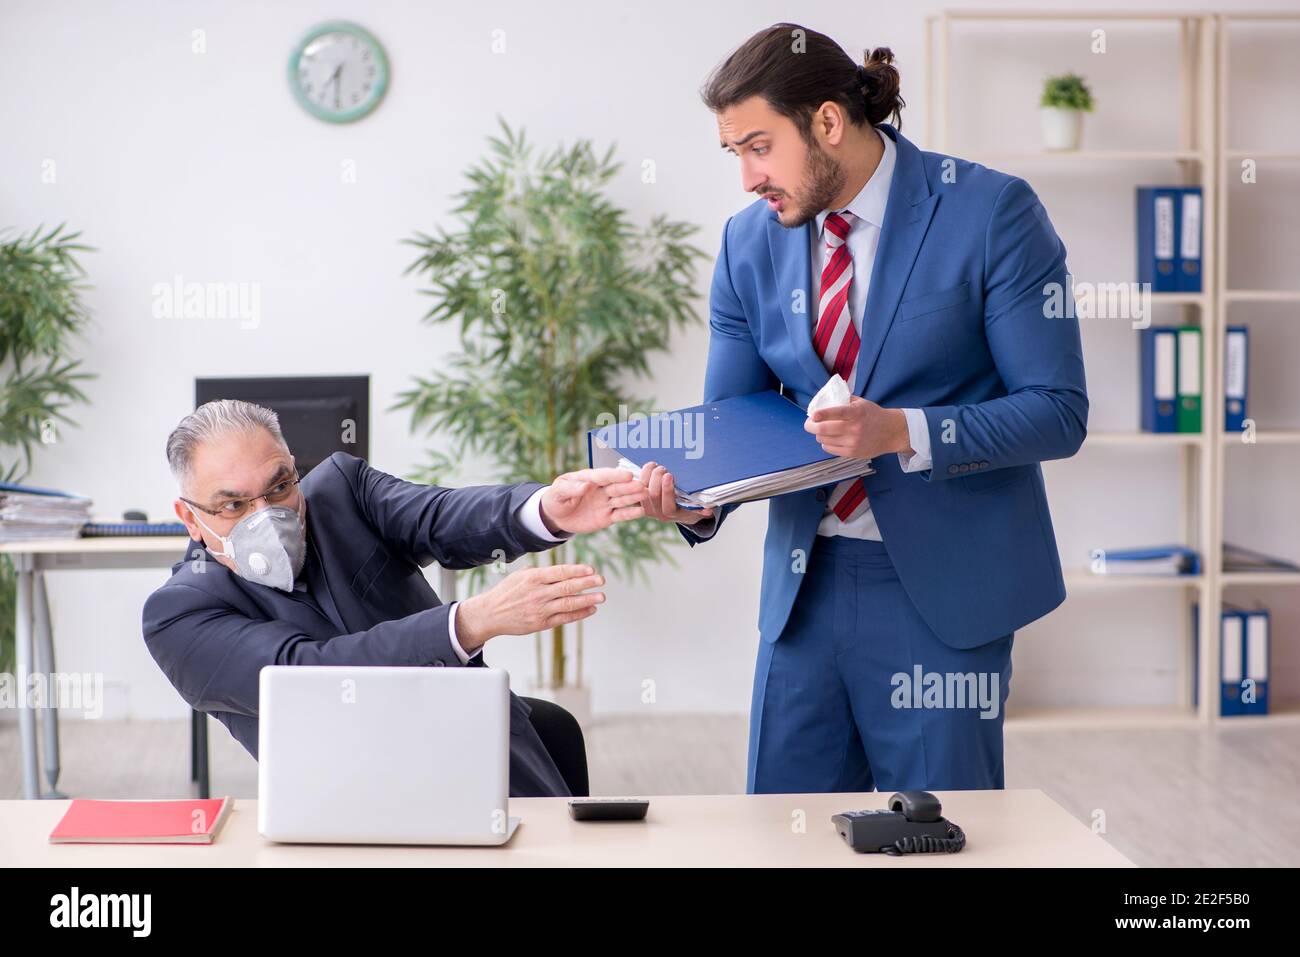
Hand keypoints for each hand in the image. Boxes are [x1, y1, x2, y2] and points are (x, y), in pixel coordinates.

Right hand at [455, 564, 604, 653]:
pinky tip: (590, 609)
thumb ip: (540, 571)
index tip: (591, 569)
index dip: (578, 570)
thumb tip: (561, 569)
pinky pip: (565, 618)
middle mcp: (538, 593)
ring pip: (569, 603)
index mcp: (533, 578)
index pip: (560, 572)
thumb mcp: (520, 575)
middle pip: (568, 587)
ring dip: (587, 600)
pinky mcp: (541, 623)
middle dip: (587, 583)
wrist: (490, 614)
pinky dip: (579, 614)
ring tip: (601, 596)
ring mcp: (540, 609)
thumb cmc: (506, 592)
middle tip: (601, 580)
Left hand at [539, 468, 645, 534]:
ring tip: (646, 494)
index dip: (615, 475)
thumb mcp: (558, 491)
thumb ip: (571, 488)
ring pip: (622, 499)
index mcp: (589, 478)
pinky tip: (641, 511)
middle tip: (641, 485)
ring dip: (634, 497)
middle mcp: (601, 489)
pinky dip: (630, 513)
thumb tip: (585, 485)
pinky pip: (620, 515)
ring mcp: (605, 502)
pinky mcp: (607, 516)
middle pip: (617, 487)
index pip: (604, 476)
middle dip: (629, 486)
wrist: (557, 516)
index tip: (627, 475)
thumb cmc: (557, 498)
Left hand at [638, 462, 714, 525]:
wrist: (678, 512)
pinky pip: (636, 489)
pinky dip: (640, 476)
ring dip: (647, 476)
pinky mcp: (640, 500)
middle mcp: (658, 513)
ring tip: (654, 465)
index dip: (667, 490)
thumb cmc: (689, 506)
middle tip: (662, 467)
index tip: (669, 475)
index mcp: (672, 515)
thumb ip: (702, 509)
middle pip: (653, 496)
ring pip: (642, 491)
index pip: (667, 505)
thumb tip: (709, 509)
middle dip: (656, 478)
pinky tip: (646, 467)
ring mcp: (647, 507)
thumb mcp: (697, 508)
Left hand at [803, 397, 911, 459]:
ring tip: (822, 430)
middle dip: (811, 426)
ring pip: (824, 440)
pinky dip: (825, 443)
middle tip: (809, 423)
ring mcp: (853, 442)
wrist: (891, 432)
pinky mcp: (852, 452)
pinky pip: (829, 449)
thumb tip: (824, 399)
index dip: (823, 414)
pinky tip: (829, 439)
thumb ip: (844, 400)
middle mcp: (854, 428)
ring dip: (819, 434)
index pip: (837, 413)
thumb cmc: (873, 415)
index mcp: (856, 413)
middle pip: (824, 429)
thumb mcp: (861, 403)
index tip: (813, 415)